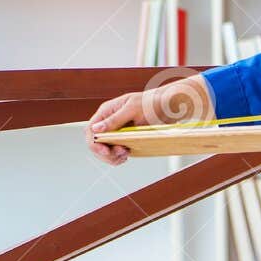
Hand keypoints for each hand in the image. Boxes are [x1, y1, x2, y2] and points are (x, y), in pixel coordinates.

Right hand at [86, 75, 212, 165]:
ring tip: (126, 155)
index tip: (106, 151)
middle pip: (96, 143)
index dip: (94, 143)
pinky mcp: (127, 138)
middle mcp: (109, 122)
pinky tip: (128, 155)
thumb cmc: (152, 103)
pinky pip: (117, 150)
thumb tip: (96, 130)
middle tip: (123, 154)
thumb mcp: (133, 109)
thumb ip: (115, 120)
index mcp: (107, 112)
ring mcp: (118, 131)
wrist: (170, 106)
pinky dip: (120, 156)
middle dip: (105, 152)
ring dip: (112, 156)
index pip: (91, 131)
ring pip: (106, 149)